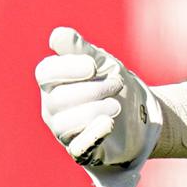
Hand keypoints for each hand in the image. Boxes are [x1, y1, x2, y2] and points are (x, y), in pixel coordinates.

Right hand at [35, 26, 160, 168]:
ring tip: (116, 106)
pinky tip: (108, 123)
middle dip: (92, 90)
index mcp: (54, 82)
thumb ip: (81, 49)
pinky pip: (77, 148)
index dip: (68, 68)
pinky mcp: (82, 151)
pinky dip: (92, 134)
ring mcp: (64, 131)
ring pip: (64, 124)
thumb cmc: (115, 85)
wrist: (142, 115)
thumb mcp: (103, 63)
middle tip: (117, 84)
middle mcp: (53, 107)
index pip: (45, 73)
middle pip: (58, 99)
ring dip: (93, 111)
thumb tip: (58, 35)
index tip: (93, 66)